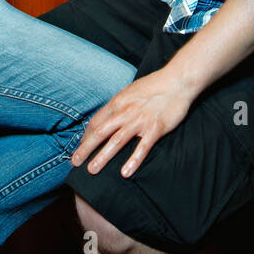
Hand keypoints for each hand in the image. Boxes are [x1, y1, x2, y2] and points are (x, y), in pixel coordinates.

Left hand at [71, 71, 193, 178]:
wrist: (177, 80)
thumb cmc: (155, 85)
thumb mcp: (131, 91)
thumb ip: (120, 104)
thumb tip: (109, 116)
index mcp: (118, 102)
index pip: (96, 122)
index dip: (86, 136)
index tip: (80, 148)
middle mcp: (125, 111)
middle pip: (100, 132)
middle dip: (86, 148)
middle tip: (75, 162)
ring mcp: (140, 120)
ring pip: (116, 141)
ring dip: (103, 156)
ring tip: (92, 170)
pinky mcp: (155, 128)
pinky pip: (142, 147)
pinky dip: (133, 160)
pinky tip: (125, 173)